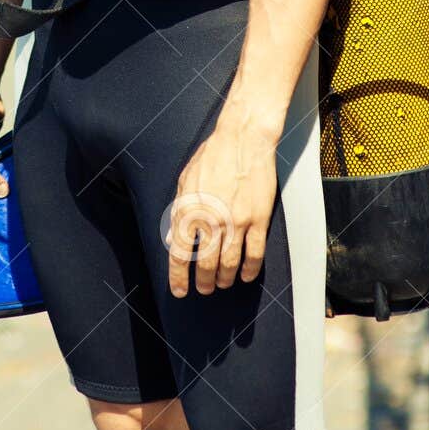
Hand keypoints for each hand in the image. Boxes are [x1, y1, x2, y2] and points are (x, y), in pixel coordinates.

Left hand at [166, 103, 278, 295]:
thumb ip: (178, 210)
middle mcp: (210, 220)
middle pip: (205, 265)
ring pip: (229, 264)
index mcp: (188, 210)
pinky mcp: (258, 219)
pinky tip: (246, 275)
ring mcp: (236, 222)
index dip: (178, 278)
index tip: (180, 290)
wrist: (243, 139)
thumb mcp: (185, 180)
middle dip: (203, 282)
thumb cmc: (212, 156)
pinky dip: (250, 270)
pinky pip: (254, 254)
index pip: (179, 254)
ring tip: (222, 283)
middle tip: (204, 288)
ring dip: (224, 279)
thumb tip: (171, 237)